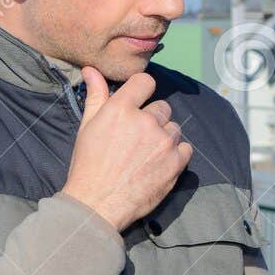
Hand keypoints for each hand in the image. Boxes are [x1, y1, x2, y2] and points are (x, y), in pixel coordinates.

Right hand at [61, 67, 191, 231]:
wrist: (97, 204)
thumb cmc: (88, 166)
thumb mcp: (88, 127)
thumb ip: (96, 95)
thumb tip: (91, 70)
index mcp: (121, 108)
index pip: (145, 82)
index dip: (142, 91)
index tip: (138, 103)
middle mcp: (145, 121)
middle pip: (162, 107)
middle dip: (152, 119)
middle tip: (137, 139)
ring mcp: (163, 142)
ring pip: (174, 128)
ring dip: (164, 138)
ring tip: (147, 154)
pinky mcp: (175, 163)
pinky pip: (186, 148)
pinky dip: (176, 154)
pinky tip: (159, 163)